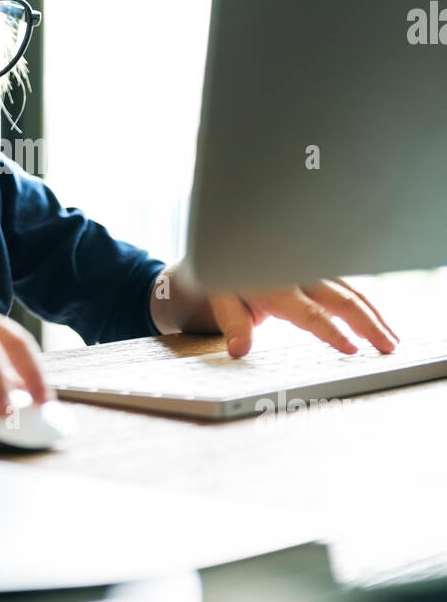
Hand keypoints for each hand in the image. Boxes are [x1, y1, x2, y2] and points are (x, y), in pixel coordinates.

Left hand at [151, 263, 399, 357]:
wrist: (210, 251)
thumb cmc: (212, 278)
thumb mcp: (215, 299)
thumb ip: (231, 323)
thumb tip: (240, 350)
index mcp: (274, 283)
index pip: (310, 313)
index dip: (332, 332)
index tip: (353, 349)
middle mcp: (296, 274)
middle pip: (341, 299)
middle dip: (368, 323)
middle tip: (388, 347)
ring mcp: (307, 270)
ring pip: (348, 291)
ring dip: (372, 314)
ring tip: (392, 339)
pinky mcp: (311, 271)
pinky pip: (342, 286)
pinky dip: (362, 303)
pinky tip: (377, 320)